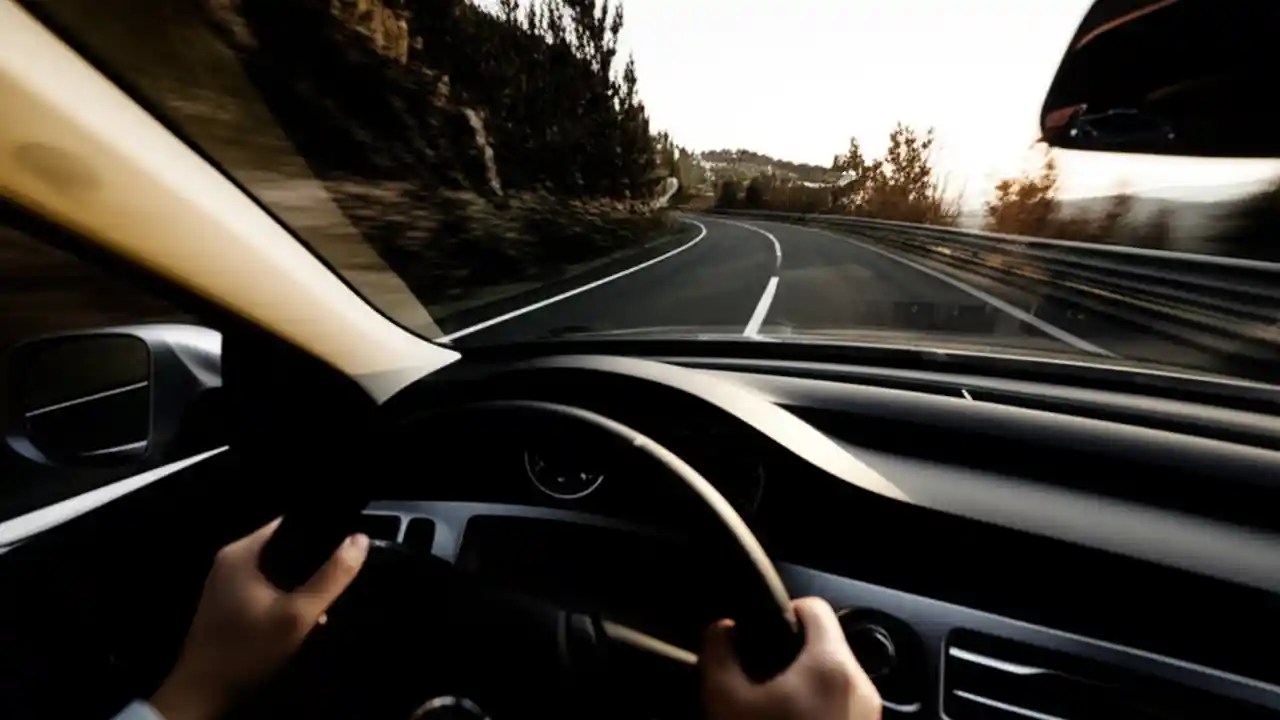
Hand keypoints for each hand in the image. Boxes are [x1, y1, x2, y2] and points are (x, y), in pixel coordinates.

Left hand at [150, 519, 368, 719]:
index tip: (345, 550)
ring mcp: (226, 582)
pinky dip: (284, 598)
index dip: (321, 533)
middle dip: (312, 566)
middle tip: (335, 584)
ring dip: (300, 586)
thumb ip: (331, 577)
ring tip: (322, 604)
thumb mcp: (297, 615)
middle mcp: (231, 560)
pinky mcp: (227, 603)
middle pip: (285, 549)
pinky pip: (265, 588)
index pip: (290, 524)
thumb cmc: (248, 649)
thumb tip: (360, 540)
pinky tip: (300, 618)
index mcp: (242, 552)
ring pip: (276, 571)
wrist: (204, 693)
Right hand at [701, 597, 881, 719]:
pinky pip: (841, 707)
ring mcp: (870, 715)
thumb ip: (718, 652)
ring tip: (771, 712)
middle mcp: (860, 684)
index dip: (782, 613)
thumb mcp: (725, 701)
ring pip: (834, 679)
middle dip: (790, 656)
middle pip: (825, 644)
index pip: (813, 607)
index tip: (760, 635)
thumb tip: (722, 630)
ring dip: (804, 686)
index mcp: (829, 663)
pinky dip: (818, 710)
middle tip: (758, 681)